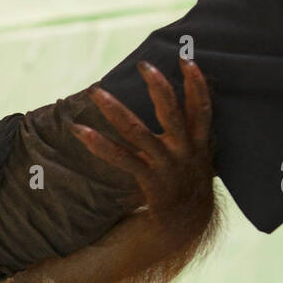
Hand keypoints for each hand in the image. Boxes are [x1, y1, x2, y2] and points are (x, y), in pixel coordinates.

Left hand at [73, 58, 214, 236]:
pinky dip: (99, 144)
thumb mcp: (197, 154)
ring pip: (138, 132)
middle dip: (158, 86)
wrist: (186, 223)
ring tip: (96, 91)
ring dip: (115, 109)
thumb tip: (184, 99)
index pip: (201, 108)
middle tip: (142, 64)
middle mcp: (184, 151)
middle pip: (172, 113)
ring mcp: (166, 166)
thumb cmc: (186, 180)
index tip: (185, 59)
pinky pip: (121, 158)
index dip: (196, 84)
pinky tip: (80, 131)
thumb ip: (189, 130)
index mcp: (198, 142)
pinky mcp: (149, 181)